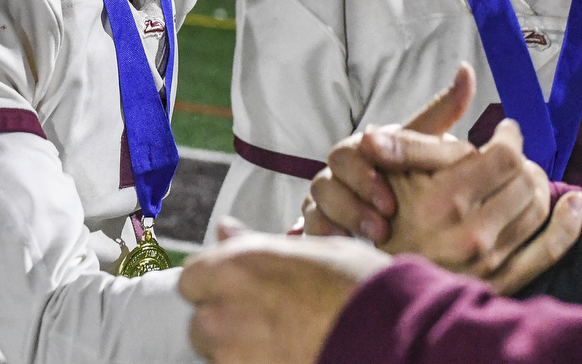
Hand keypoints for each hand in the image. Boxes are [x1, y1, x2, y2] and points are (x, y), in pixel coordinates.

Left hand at [180, 220, 389, 363]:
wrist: (390, 338)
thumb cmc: (357, 288)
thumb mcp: (311, 249)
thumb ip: (257, 243)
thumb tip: (225, 230)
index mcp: (236, 266)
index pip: (192, 276)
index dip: (214, 282)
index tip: (237, 288)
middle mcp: (225, 309)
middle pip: (199, 320)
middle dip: (222, 320)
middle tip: (264, 319)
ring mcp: (233, 353)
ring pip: (215, 353)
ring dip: (236, 348)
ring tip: (279, 341)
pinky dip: (252, 363)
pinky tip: (284, 356)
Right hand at [303, 64, 477, 241]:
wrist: (397, 205)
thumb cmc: (412, 168)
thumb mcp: (427, 141)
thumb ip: (443, 110)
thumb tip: (466, 69)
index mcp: (359, 150)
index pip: (347, 153)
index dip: (365, 174)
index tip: (391, 198)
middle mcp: (337, 172)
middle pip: (325, 179)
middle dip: (355, 201)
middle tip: (386, 219)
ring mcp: (326, 198)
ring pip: (316, 204)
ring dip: (346, 220)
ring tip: (376, 237)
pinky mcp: (319, 224)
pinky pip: (310, 229)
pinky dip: (327, 237)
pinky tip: (349, 248)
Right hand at [383, 121, 581, 294]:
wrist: (376, 267)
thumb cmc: (386, 204)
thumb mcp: (401, 156)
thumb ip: (437, 115)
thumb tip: (467, 71)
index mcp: (444, 198)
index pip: (504, 155)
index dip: (509, 136)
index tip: (503, 131)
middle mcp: (470, 234)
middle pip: (527, 180)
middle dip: (522, 161)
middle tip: (508, 156)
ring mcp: (488, 264)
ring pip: (539, 210)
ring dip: (537, 185)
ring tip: (518, 177)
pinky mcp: (499, 283)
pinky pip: (549, 251)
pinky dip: (567, 225)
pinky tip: (572, 203)